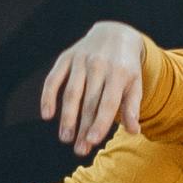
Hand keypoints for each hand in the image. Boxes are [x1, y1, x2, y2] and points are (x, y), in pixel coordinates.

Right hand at [40, 22, 149, 153]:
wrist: (115, 34)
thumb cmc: (126, 66)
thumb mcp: (135, 83)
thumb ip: (133, 107)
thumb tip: (134, 132)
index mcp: (119, 73)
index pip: (108, 102)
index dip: (100, 122)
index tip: (93, 141)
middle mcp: (99, 65)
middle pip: (89, 101)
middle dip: (83, 127)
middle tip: (80, 149)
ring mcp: (81, 60)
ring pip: (71, 93)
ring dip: (67, 117)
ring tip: (65, 137)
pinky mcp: (66, 57)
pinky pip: (54, 78)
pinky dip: (48, 96)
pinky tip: (47, 115)